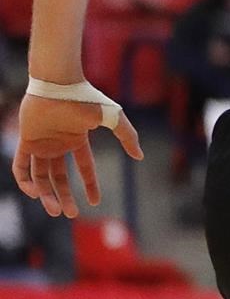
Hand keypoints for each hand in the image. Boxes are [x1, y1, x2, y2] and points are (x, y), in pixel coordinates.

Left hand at [12, 94, 142, 218]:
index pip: (84, 167)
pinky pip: (20, 166)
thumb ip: (128, 136)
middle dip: (64, 196)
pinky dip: (25, 181)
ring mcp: (41, 143)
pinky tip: (34, 192)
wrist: (58, 84)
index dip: (90, 185)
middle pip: (59, 177)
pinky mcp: (26, 141)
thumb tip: (140, 156)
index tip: (95, 202)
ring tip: (55, 210)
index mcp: (78, 139)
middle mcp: (59, 144)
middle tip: (69, 214)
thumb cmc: (86, 97)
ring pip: (40, 176)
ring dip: (46, 195)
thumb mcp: (113, 118)